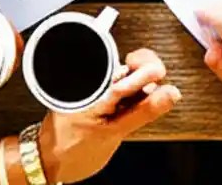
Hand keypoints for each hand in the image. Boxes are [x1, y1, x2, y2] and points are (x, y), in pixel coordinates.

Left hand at [38, 48, 180, 182]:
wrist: (50, 160)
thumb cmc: (71, 147)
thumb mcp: (112, 133)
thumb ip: (143, 112)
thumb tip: (171, 93)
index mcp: (102, 82)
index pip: (137, 62)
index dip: (152, 69)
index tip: (158, 82)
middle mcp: (102, 80)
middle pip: (139, 67)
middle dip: (149, 83)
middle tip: (144, 102)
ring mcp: (104, 88)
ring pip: (135, 81)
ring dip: (142, 95)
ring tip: (131, 114)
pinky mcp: (105, 98)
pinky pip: (128, 94)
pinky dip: (134, 103)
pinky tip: (128, 115)